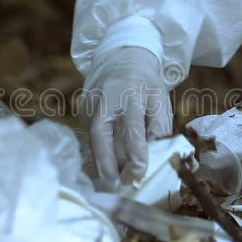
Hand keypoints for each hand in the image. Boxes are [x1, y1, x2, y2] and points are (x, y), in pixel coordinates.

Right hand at [80, 47, 172, 187]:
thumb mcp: (160, 99)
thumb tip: (154, 156)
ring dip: (103, 160)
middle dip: (107, 163)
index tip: (138, 175)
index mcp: (129, 95)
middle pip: (100, 136)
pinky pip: (90, 135)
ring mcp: (89, 104)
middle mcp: (104, 100)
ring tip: (116, 178)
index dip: (135, 155)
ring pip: (93, 139)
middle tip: (118, 183)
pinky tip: (109, 161)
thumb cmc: (145, 82)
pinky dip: (99, 150)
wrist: (120, 57)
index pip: (131, 130)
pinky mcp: (82, 110)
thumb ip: (159, 127)